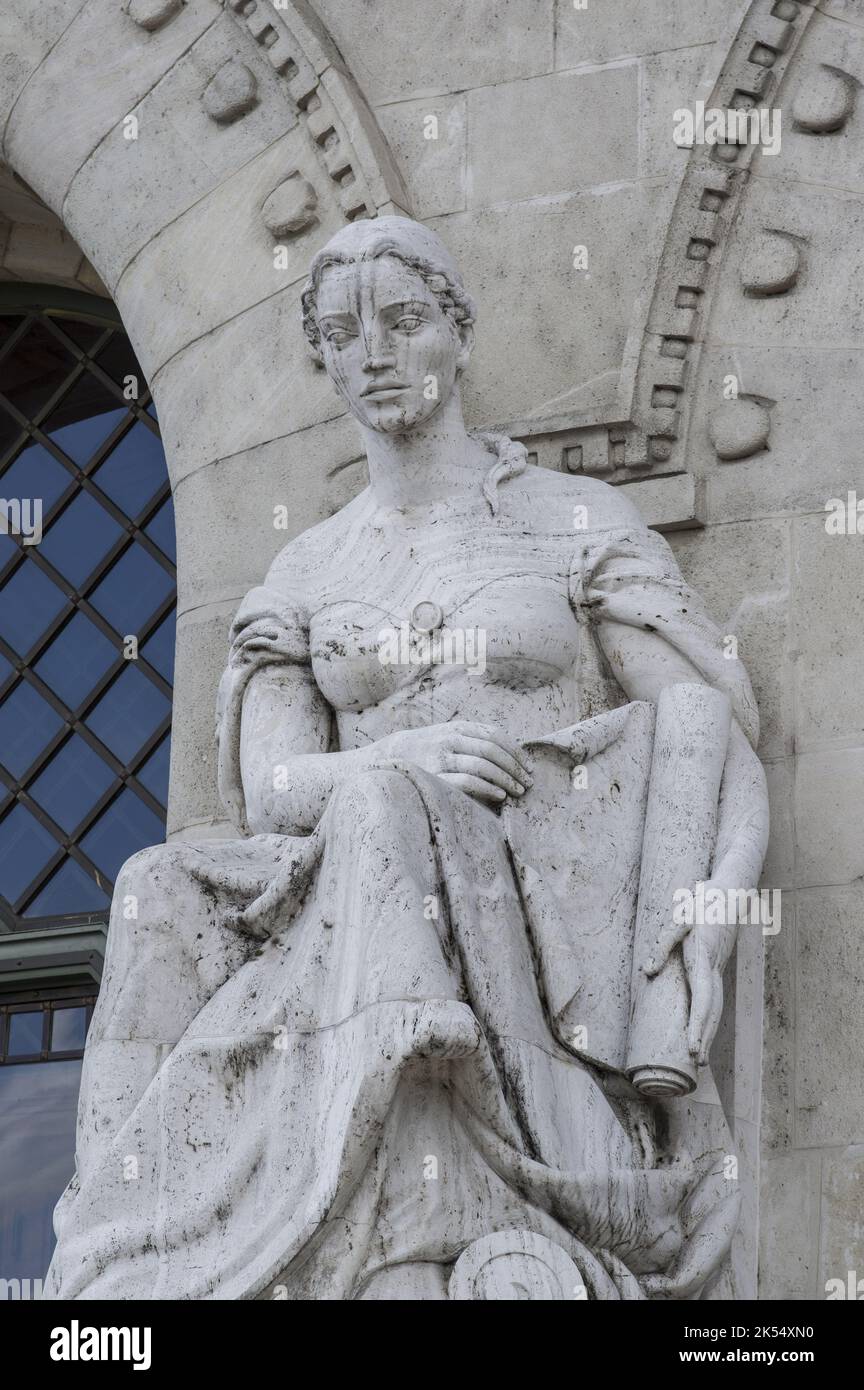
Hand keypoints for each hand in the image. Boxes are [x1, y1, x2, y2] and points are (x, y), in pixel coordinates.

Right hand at [372, 720, 531, 805]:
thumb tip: (512, 755)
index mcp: (457, 727)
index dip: (516, 751)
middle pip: (492, 750)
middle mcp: (449, 739)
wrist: (389, 757)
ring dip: (506, 779)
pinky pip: (467, 781)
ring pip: (483, 765)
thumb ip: (474, 740)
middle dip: (515, 767)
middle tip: (529, 782)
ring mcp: (441, 758)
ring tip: (518, 791)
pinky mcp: (435, 777)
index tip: (529, 766)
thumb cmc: (428, 749)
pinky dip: (488, 788)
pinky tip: (500, 795)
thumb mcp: (448, 736)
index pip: (495, 735)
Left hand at [642, 880, 735, 1065]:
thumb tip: (648, 971)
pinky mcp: (714, 966)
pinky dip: (709, 1016)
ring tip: (701, 1057)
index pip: (704, 1002)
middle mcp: (713, 968)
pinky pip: (713, 996)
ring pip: (715, 1005)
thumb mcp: (679, 918)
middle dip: (706, 1037)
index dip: (698, 1027)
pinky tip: (703, 1029)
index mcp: (704, 960)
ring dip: (709, 1031)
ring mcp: (716, 968)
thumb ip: (663, 944)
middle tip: (699, 1064)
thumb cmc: (702, 904)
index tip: (694, 1048)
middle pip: (712, 1010)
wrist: (729, 891)